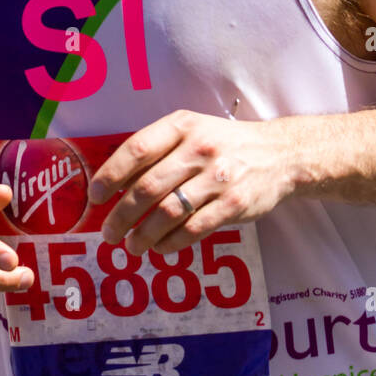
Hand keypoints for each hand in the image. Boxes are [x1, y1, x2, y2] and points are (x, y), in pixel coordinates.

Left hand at [87, 109, 302, 255]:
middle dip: (121, 215)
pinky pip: (193, 230)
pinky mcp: (234, 204)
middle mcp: (200, 149)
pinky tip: (160, 248)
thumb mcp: (193, 132)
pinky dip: (171, 243)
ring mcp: (219, 177)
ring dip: (143, 235)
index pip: (137, 149)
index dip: (111, 175)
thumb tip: (114, 184)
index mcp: (183, 126)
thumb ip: (158, 151)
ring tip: (132, 246)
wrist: (280, 155)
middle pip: (147, 187)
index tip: (96, 196)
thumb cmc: (224, 145)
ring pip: (168, 213)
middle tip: (109, 233)